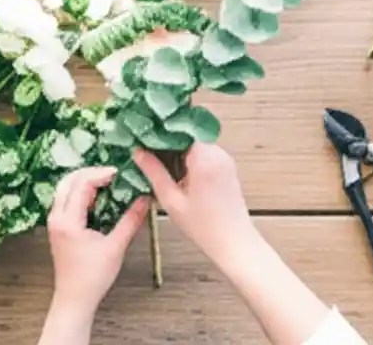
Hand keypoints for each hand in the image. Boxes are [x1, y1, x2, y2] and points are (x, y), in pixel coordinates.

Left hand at [47, 167, 147, 311]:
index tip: (120, 173)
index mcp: (68, 221)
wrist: (75, 299)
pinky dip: (81, 192)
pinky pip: (66, 199)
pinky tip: (98, 197)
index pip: (81, 184)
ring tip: (107, 182)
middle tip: (112, 173)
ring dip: (84, 180)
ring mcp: (55, 222)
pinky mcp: (58, 227)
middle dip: (91, 172)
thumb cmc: (92, 278)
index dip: (101, 174)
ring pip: (64, 188)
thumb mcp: (116, 247)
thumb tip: (144, 199)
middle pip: (68, 180)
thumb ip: (131, 220)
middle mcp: (57, 218)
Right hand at [133, 144, 261, 273]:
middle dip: (168, 144)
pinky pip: (205, 154)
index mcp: (204, 158)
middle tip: (148, 153)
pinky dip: (191, 160)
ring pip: (196, 145)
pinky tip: (179, 174)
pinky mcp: (228, 167)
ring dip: (180, 153)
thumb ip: (154, 173)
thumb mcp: (172, 200)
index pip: (178, 131)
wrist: (234, 242)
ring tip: (161, 166)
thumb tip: (138, 152)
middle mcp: (218, 153)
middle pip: (187, 137)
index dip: (159, 133)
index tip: (143, 137)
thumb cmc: (203, 226)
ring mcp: (225, 159)